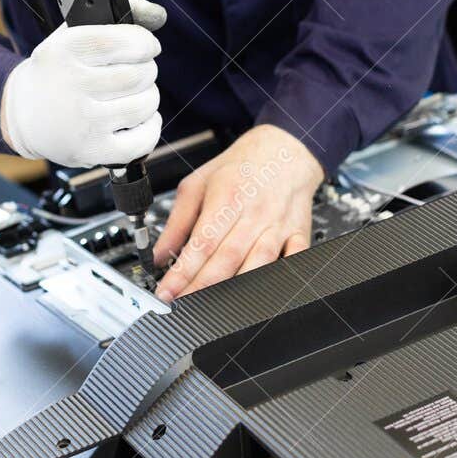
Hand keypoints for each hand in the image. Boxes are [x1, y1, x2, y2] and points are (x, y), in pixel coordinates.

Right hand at [0, 0, 164, 166]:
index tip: (145, 46)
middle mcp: (71, 86)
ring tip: (132, 96)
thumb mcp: (70, 35)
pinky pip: (144, 139)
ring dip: (148, 97)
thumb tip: (159, 15)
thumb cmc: (57, 71)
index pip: (125, 41)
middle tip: (134, 73)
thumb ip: (113, 16)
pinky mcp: (92, 151)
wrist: (21, 116)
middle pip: (140, 74)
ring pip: (146, 104)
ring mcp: (83, 122)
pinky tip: (137, 120)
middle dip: (146, 70)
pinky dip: (150, 127)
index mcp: (63, 51)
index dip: (145, 43)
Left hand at [153, 124, 324, 301]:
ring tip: (214, 306)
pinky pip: (294, 260)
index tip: (167, 292)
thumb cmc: (240, 167)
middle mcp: (254, 213)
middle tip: (183, 305)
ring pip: (260, 264)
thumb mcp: (198, 184)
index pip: (202, 243)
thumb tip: (158, 254)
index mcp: (227, 197)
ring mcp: (279, 226)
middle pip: (228, 258)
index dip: (183, 272)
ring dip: (237, 289)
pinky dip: (282, 277)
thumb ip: (177, 221)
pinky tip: (265, 292)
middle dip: (203, 287)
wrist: (283, 150)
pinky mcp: (299, 234)